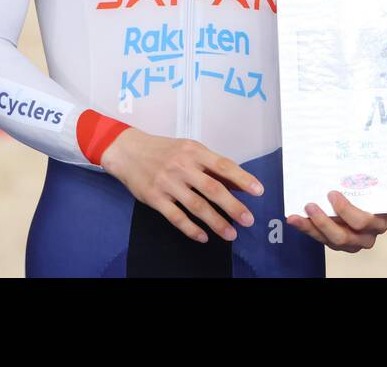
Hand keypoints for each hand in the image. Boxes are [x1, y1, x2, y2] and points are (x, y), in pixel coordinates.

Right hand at [100, 127, 262, 243]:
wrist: (129, 151)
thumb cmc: (164, 150)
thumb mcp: (189, 150)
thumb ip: (212, 165)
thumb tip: (238, 183)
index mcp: (195, 152)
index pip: (224, 166)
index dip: (243, 178)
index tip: (258, 191)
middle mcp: (182, 167)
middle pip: (213, 189)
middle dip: (233, 206)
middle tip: (248, 219)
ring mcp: (168, 183)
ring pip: (196, 206)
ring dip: (216, 222)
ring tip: (231, 234)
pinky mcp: (155, 198)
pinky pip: (176, 217)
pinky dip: (191, 229)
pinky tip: (203, 236)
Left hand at [286, 191, 386, 252]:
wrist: (365, 200)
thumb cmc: (367, 192)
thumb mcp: (367, 188)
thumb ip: (358, 185)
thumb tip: (338, 170)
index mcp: (379, 222)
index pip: (364, 221)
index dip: (346, 210)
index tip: (331, 193)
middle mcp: (367, 237)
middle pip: (344, 236)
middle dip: (324, 222)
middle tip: (310, 205)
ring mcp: (352, 244)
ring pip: (330, 241)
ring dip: (312, 227)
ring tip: (295, 216)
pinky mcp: (338, 245)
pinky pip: (321, 240)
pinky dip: (307, 229)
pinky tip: (295, 220)